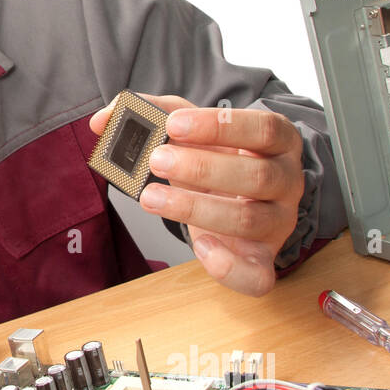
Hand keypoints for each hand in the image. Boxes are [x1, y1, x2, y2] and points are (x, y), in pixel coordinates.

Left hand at [90, 93, 303, 296]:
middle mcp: (287, 181)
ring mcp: (278, 223)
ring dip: (194, 209)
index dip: (220, 126)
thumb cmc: (216, 157)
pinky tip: (198, 246)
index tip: (174, 124)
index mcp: (278, 141)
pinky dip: (226, 266)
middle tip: (156, 160)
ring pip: (247, 220)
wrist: (236, 198)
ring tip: (151, 197)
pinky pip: (256, 275)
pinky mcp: (263, 259)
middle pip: (256, 176)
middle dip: (201, 168)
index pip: (263, 129)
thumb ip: (151, 114)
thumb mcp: (191, 129)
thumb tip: (102, 119)